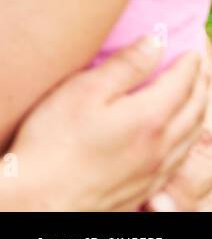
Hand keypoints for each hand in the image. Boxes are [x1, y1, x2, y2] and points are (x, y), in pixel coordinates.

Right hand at [9, 35, 208, 210]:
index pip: (182, 82)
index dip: (189, 63)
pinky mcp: (145, 187)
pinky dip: (188, 138)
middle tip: (198, 68)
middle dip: (200, 84)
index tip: (191, 49)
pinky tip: (177, 137)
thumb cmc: (55, 140)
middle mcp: (162, 145)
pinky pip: (181, 158)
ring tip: (195, 96)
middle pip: (195, 109)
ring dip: (199, 111)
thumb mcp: (84, 90)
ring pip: (193, 136)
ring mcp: (156, 170)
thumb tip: (157, 42)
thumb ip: (125, 66)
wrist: (43, 196)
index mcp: (151, 116)